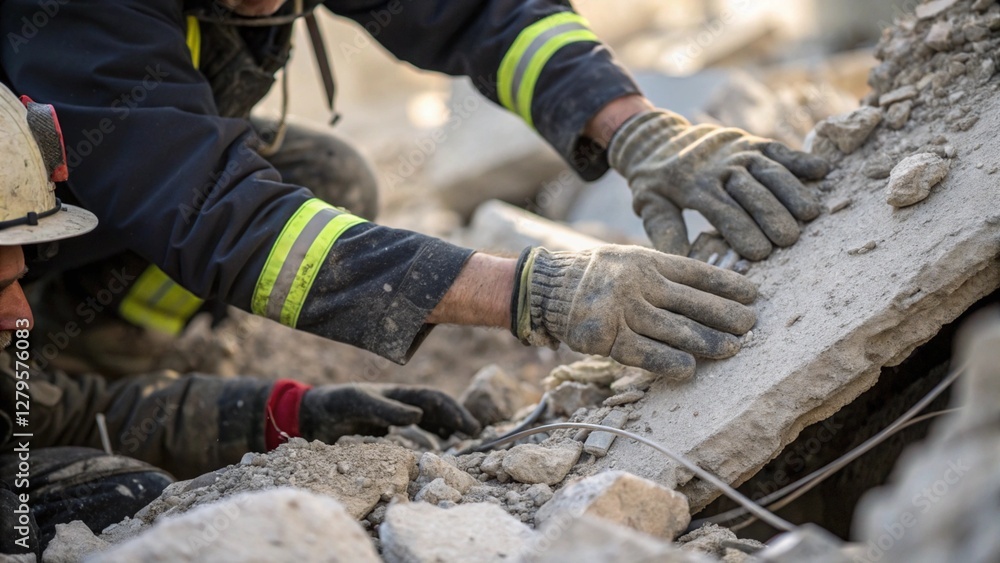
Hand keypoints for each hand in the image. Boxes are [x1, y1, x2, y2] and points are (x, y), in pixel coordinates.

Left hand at [299, 384, 480, 441]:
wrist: (310, 415)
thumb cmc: (332, 404)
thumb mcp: (357, 402)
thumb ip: (385, 408)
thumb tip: (418, 416)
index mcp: (397, 393)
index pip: (433, 399)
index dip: (453, 410)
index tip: (469, 426)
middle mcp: (400, 405)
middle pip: (437, 410)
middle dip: (458, 419)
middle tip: (475, 434)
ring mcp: (394, 419)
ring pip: (429, 423)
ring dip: (447, 431)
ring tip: (463, 443)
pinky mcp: (386, 434)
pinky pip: (415, 437)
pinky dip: (429, 442)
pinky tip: (437, 452)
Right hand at [511, 245, 756, 378]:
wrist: (544, 287)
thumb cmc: (594, 275)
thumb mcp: (627, 259)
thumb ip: (661, 272)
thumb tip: (706, 289)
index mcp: (646, 260)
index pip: (695, 272)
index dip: (726, 284)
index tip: (753, 295)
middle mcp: (637, 282)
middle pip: (691, 302)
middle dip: (725, 315)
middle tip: (752, 325)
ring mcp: (621, 309)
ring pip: (674, 329)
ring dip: (707, 341)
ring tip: (734, 349)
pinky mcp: (605, 336)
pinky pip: (643, 353)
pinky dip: (668, 362)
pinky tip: (690, 369)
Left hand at [609, 110, 829, 259]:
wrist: (656, 138)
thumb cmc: (654, 181)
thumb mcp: (649, 205)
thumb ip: (664, 231)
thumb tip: (679, 262)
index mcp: (694, 185)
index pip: (722, 211)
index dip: (742, 232)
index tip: (760, 254)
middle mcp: (720, 166)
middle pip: (751, 192)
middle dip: (771, 215)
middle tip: (789, 240)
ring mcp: (738, 151)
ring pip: (770, 170)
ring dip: (793, 191)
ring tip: (811, 214)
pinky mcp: (752, 141)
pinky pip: (779, 149)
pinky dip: (801, 158)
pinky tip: (822, 171)